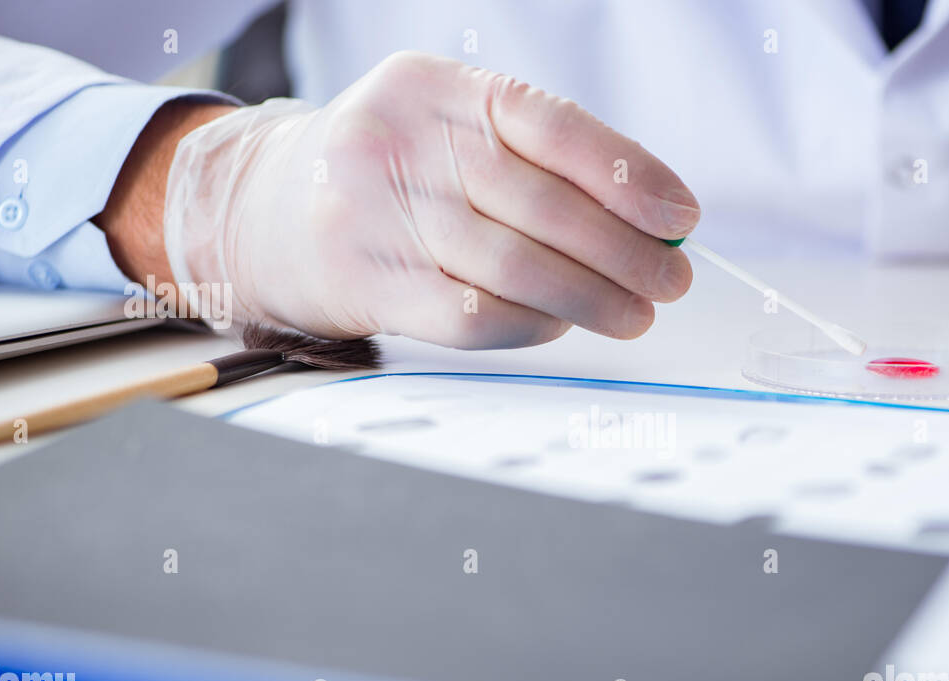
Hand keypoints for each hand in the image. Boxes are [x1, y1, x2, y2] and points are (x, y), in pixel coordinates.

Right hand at [163, 52, 698, 346]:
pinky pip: (472, 316)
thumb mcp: (450, 129)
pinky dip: (530, 326)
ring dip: (590, 299)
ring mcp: (374, 214)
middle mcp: (398, 141)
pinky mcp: (365, 283)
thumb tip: (652, 219)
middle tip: (671, 280)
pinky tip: (559, 323)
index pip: (548, 123)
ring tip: (634, 313)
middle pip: (538, 205)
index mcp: (435, 87)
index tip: (680, 217)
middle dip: (623, 252)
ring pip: (512, 267)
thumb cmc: (393, 172)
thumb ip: (537, 160)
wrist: (268, 210)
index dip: (626, 172)